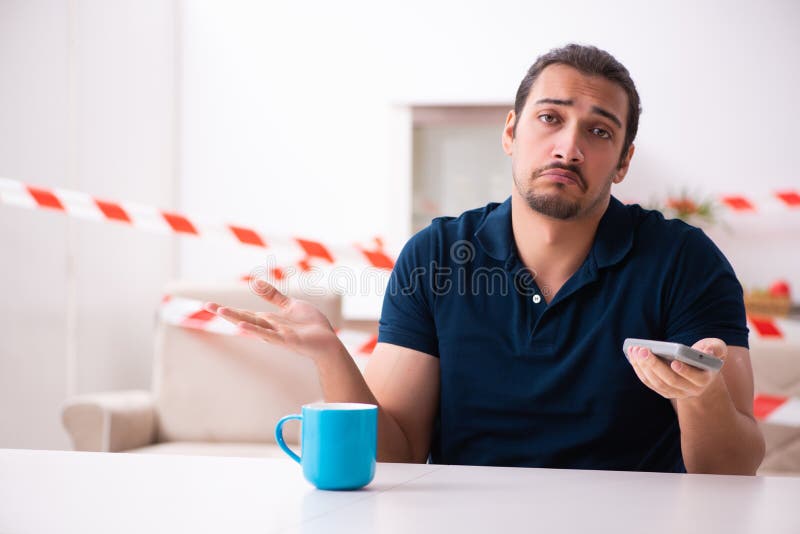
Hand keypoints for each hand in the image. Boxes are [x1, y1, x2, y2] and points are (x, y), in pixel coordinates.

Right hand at [205, 280, 342, 361]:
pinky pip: (268, 335)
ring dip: (236, 318)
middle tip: (206, 306)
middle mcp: (269, 328)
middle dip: (225, 312)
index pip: (244, 313)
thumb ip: (274, 296)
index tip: (209, 304)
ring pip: (253, 325)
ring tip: (219, 311)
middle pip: (243, 318)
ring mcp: (277, 335)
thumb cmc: (312, 326)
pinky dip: (255, 329)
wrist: (328, 341)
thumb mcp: (291, 305)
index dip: (228, 309)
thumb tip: (255, 283)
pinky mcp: (287, 340)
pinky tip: (242, 325)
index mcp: (269, 320)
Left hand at [627, 338, 726, 399]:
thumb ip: (715, 348)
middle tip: (643, 350)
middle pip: (671, 381)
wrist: (699, 369)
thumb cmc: (706, 354)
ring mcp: (675, 392)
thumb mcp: (715, 348)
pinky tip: (633, 356)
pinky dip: (639, 369)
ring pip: (657, 383)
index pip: (695, 378)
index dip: (685, 371)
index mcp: (704, 379)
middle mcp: (690, 389)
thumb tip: (707, 352)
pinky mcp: (663, 391)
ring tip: (635, 350)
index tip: (674, 362)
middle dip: (655, 365)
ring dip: (643, 367)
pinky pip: (649, 382)